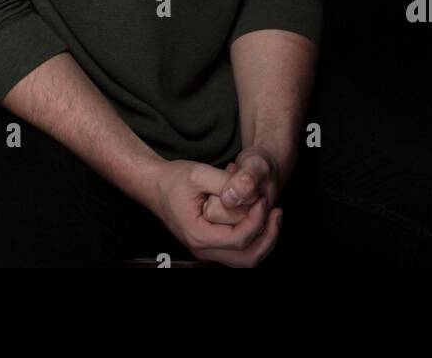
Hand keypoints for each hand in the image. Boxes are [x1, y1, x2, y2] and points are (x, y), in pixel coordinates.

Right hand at [151, 159, 282, 267]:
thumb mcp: (199, 173)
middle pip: (247, 258)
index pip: (239, 238)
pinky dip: (252, 237)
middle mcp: (202, 249)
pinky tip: (258, 216)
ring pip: (245, 259)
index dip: (257, 220)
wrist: (155, 186)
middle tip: (276, 212)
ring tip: (272, 215)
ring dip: (263, 239)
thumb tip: (249, 192)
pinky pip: (238, 251)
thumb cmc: (174, 179)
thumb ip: (225, 182)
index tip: (263, 199)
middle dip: (268, 236)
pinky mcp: (211, 245)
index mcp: (198, 235)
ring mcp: (206, 250)